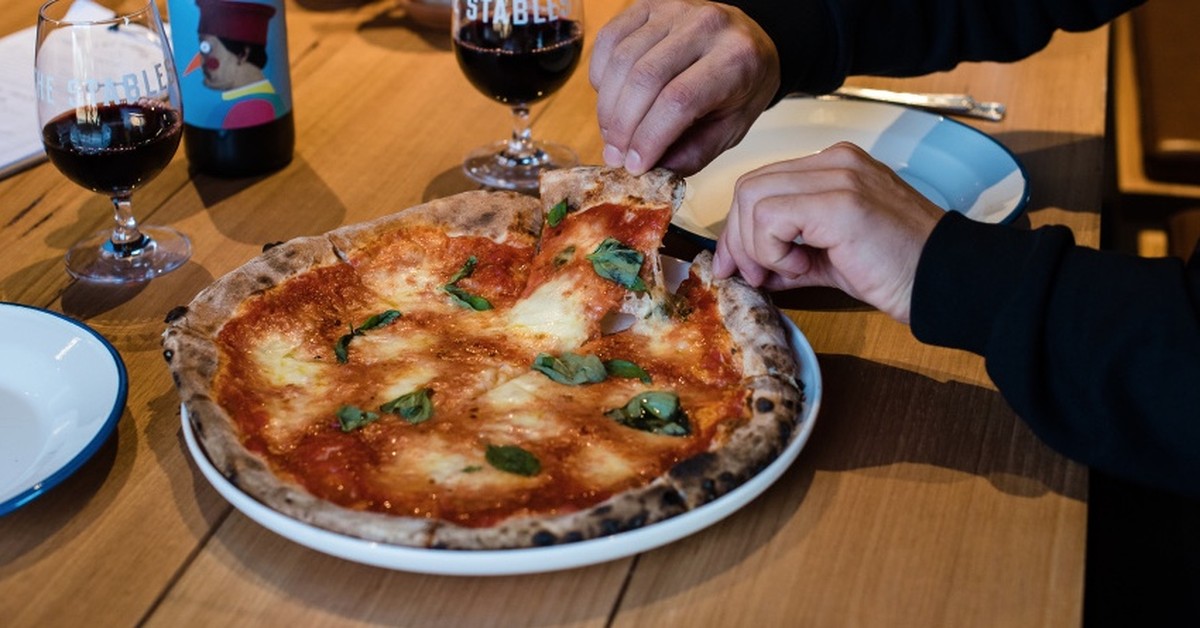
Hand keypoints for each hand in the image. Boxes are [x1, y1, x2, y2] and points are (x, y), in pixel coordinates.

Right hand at [589, 0, 779, 175]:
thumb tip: (651, 173)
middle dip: (623, 126)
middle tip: (616, 156)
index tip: (635, 166)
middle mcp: (706, 25)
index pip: (680, 100)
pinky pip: (609, 40)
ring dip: (608, 107)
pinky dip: (600, 76)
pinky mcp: (649, 3)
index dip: (649, 137)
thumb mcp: (732, 127)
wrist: (747, 38)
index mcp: (736, 59)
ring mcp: (674, 9)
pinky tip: (610, 99)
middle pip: (645, 79)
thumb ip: (694, 152)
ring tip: (612, 136)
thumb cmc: (740, 86)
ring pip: (622, 60)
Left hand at [712, 143, 944, 322]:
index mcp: (835, 165)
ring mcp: (839, 176)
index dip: (740, 228)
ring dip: (758, 247)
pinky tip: (804, 267)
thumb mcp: (831, 258)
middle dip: (738, 238)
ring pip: (754, 199)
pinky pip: (771, 218)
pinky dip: (773, 250)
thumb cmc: (899, 269)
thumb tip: (752, 268)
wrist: (946, 281)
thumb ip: (790, 254)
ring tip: (792, 270)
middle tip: (752, 276)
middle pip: (749, 187)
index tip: (740, 267)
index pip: (762, 183)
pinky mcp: (840, 201)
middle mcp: (835, 161)